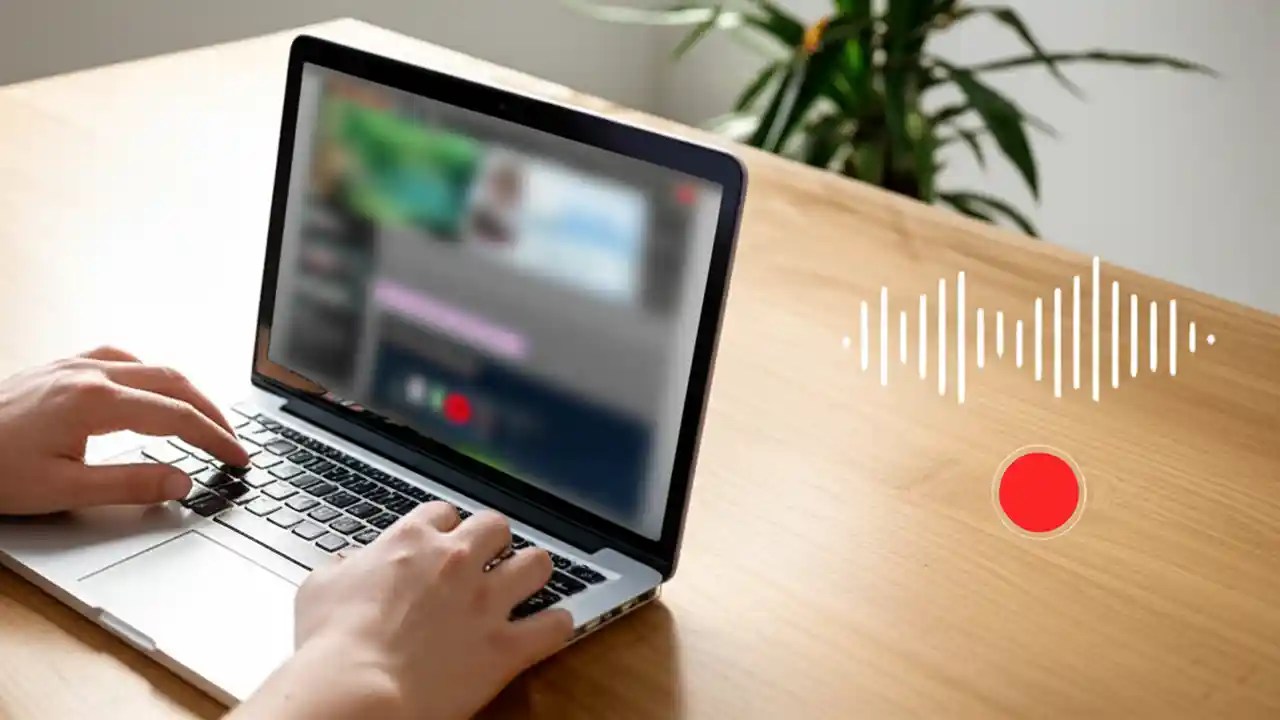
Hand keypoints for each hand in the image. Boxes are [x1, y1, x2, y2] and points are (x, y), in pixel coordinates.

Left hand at [0, 346, 247, 513]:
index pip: (178, 417)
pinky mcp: (59, 367)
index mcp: (95, 401)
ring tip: (205, 419)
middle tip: (234, 442)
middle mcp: (89, 373)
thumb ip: (131, 485)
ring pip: (152, 365)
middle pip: (175, 381)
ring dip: (187, 391)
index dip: (216, 439)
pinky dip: (152, 376)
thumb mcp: (63, 491)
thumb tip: (182, 483)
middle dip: (213, 412)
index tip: (240, 459)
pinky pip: (122, 359)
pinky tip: (152, 392)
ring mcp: (73, 365)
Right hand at [232, 502, 572, 719]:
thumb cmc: (331, 644)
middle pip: (496, 526)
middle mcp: (456, 562)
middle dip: (494, 541)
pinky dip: (557, 625)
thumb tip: (350, 564)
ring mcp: (485, 602)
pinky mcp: (505, 646)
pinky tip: (552, 627)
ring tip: (527, 583)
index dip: (445, 527)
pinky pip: (554, 625)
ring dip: (532, 572)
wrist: (356, 690)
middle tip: (488, 559)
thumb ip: (344, 566)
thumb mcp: (318, 586)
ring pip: (537, 564)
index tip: (443, 541)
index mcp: (411, 542)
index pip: (444, 513)